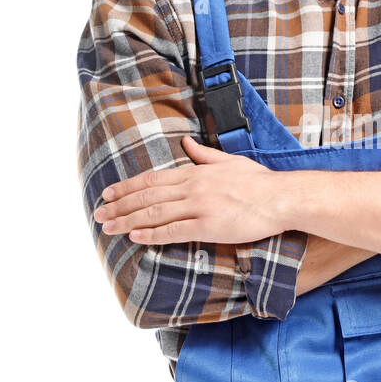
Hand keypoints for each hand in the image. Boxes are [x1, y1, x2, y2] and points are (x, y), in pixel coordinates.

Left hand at [91, 135, 284, 244]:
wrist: (281, 198)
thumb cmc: (259, 181)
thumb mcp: (229, 161)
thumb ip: (204, 154)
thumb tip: (186, 143)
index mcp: (195, 172)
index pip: (152, 179)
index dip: (127, 187)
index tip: (109, 194)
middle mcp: (193, 187)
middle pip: (147, 197)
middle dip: (120, 205)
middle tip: (99, 214)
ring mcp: (199, 206)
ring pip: (154, 214)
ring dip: (128, 221)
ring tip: (108, 228)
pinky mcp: (209, 226)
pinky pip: (173, 231)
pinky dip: (151, 234)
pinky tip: (135, 238)